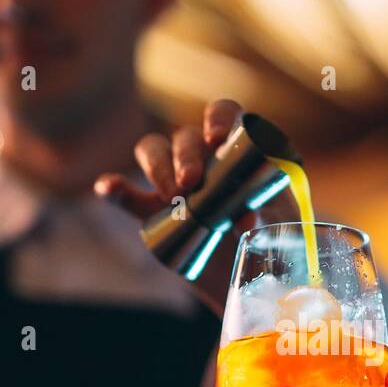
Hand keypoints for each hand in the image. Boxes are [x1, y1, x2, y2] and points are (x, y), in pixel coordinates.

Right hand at [93, 97, 299, 221]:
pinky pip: (127, 195)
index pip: (223, 113)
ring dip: (158, 168)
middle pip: (184, 137)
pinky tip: (108, 188)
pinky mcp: (153, 213)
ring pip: (153, 153)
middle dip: (184, 156)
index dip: (217, 118)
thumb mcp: (279, 225)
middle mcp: (202, 157)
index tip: (216, 138)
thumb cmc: (273, 235)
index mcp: (236, 148)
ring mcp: (174, 183)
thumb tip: (247, 219)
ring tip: (173, 196)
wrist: (252, 273)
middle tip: (191, 183)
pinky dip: (114, 189)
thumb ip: (266, 217)